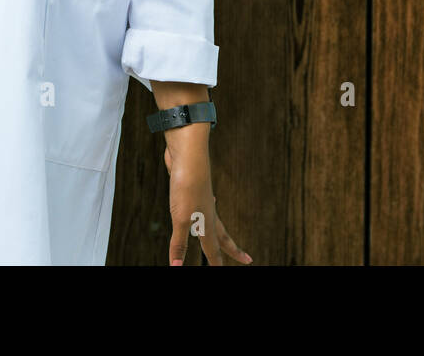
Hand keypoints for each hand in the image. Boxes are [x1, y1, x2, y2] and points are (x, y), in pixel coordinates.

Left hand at [162, 127, 251, 265]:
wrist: (188, 151)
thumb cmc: (186, 185)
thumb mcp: (180, 218)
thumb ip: (179, 243)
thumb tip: (176, 268)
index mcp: (206, 222)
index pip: (213, 249)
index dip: (217, 264)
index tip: (226, 272)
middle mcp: (207, 211)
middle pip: (222, 236)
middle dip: (233, 250)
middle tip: (247, 259)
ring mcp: (202, 198)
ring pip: (214, 219)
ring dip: (219, 231)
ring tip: (221, 236)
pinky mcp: (193, 187)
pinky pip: (204, 202)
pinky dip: (209, 207)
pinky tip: (208, 201)